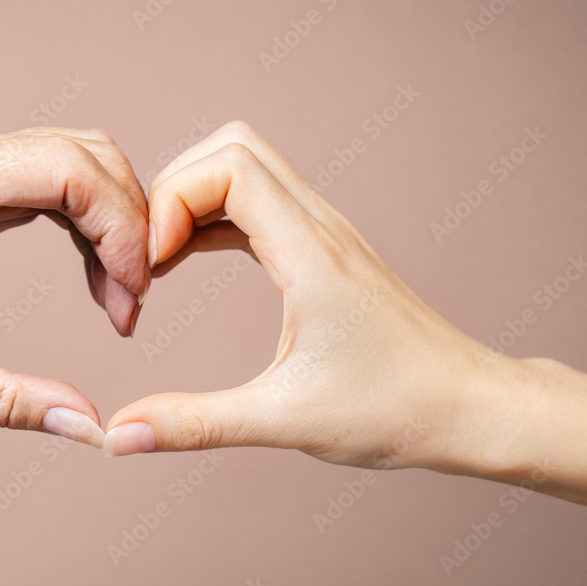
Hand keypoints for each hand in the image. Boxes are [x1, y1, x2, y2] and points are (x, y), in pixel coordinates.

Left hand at [0, 128, 149, 504]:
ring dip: (112, 225)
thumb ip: (8, 400)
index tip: (135, 294)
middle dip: (127, 223)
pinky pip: (55, 187)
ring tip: (118, 302)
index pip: (66, 167)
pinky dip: (89, 228)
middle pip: (84, 155)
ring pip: (76, 164)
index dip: (121, 224)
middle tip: (134, 304)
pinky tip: (96, 282)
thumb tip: (89, 429)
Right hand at [104, 122, 586, 504]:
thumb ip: (194, 425)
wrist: (470, 408)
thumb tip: (119, 435)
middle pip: (231, 148)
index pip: (229, 167)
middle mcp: (320, 227)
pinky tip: (188, 262)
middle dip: (173, 189)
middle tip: (147, 256)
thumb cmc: (396, 410)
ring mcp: (324, 233)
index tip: (151, 266)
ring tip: (159, 262)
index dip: (172, 201)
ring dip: (191, 200)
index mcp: (311, 254)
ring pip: (244, 167)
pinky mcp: (323, 251)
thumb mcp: (284, 421)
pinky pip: (256, 204)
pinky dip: (212, 218)